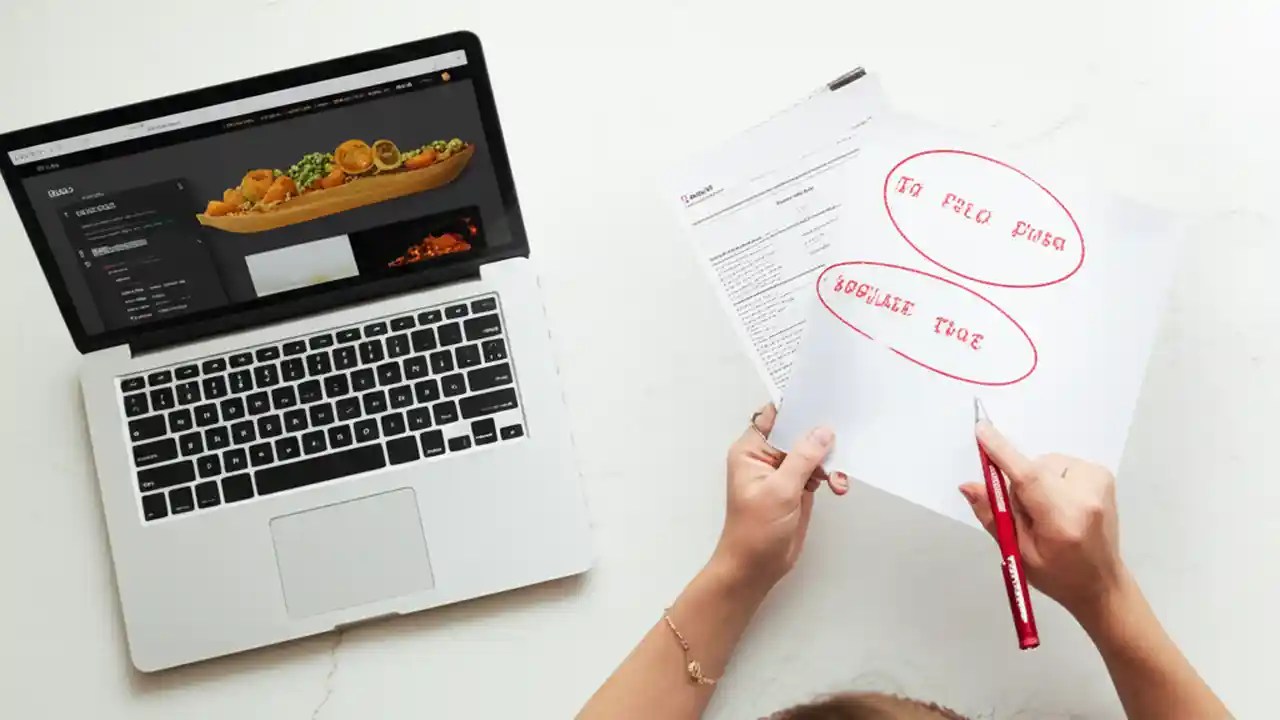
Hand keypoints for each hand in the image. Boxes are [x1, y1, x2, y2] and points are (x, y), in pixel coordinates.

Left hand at [711, 404, 847, 592]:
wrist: (756, 567)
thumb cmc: (753, 532)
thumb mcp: (779, 491)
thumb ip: (802, 458)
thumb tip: (822, 432)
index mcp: (750, 450)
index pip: (774, 416)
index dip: (795, 406)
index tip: (821, 397)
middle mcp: (766, 457)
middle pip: (797, 432)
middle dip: (820, 435)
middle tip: (841, 436)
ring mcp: (783, 472)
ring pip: (812, 452)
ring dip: (829, 461)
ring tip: (838, 476)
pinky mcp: (798, 487)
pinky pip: (819, 471)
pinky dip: (832, 475)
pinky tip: (838, 485)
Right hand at [959, 421, 1126, 621]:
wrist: (1101, 583)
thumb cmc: (1058, 574)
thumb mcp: (1017, 552)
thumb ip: (993, 515)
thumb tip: (969, 486)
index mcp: (1062, 521)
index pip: (1027, 478)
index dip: (1002, 453)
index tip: (982, 430)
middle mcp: (1085, 496)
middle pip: (1033, 469)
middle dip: (1020, 485)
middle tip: (1028, 516)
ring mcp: (1099, 482)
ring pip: (1045, 464)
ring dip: (1037, 481)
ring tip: (1048, 512)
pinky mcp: (1102, 473)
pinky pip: (1060, 464)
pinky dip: (1052, 478)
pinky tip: (1063, 503)